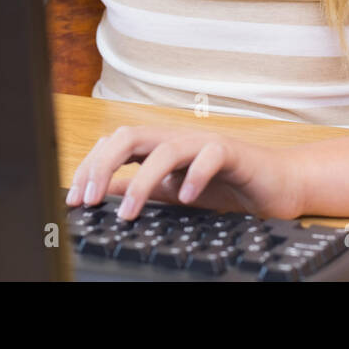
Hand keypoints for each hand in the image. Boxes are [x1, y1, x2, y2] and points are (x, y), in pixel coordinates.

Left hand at [65, 124, 305, 220]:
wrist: (274, 185)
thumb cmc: (224, 185)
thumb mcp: (169, 191)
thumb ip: (135, 187)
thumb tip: (97, 190)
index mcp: (158, 145)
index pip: (113, 145)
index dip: (89, 168)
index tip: (74, 200)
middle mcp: (176, 137)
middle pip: (129, 135)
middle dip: (103, 165)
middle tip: (89, 200)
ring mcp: (203, 142)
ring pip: (164, 147)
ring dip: (142, 181)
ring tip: (128, 212)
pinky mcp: (231, 151)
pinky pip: (209, 155)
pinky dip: (194, 175)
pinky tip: (185, 197)